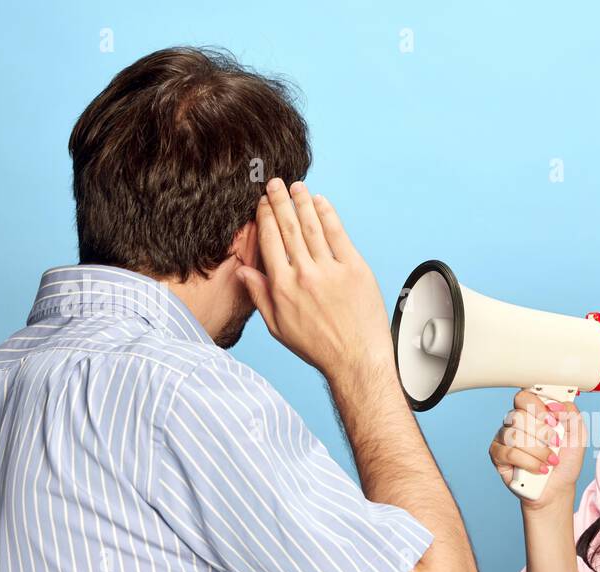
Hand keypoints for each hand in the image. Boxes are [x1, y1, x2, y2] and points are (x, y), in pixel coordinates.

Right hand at [236, 178, 392, 377]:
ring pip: (312, 227)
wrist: (356, 359)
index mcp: (283, 287)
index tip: (262, 204)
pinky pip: (339, 235)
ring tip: (296, 187)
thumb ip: (260, 296)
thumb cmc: (319, 347)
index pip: (270, 242)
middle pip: (288, 228)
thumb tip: (243, 272)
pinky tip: (321, 202)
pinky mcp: (355, 270)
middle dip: (279, 202)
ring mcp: (331, 271)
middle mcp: (305, 275)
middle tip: (274, 184)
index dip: (265, 218)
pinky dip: (328, 215)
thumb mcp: (279, 327)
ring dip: (302, 203)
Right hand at [488, 390, 586, 510]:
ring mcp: (504, 437)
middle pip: (518, 415)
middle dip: (541, 433)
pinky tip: (540, 470)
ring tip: (551, 462)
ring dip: (538, 451)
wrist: (558, 488)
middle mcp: (515, 422)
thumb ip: (571, 414)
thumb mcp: (578, 435)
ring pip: (514, 435)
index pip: (525, 396)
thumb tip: (554, 405)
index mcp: (533, 412)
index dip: (538, 406)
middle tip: (556, 443)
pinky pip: (509, 453)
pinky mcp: (498, 455)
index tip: (553, 420)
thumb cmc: (565, 460)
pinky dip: (529, 462)